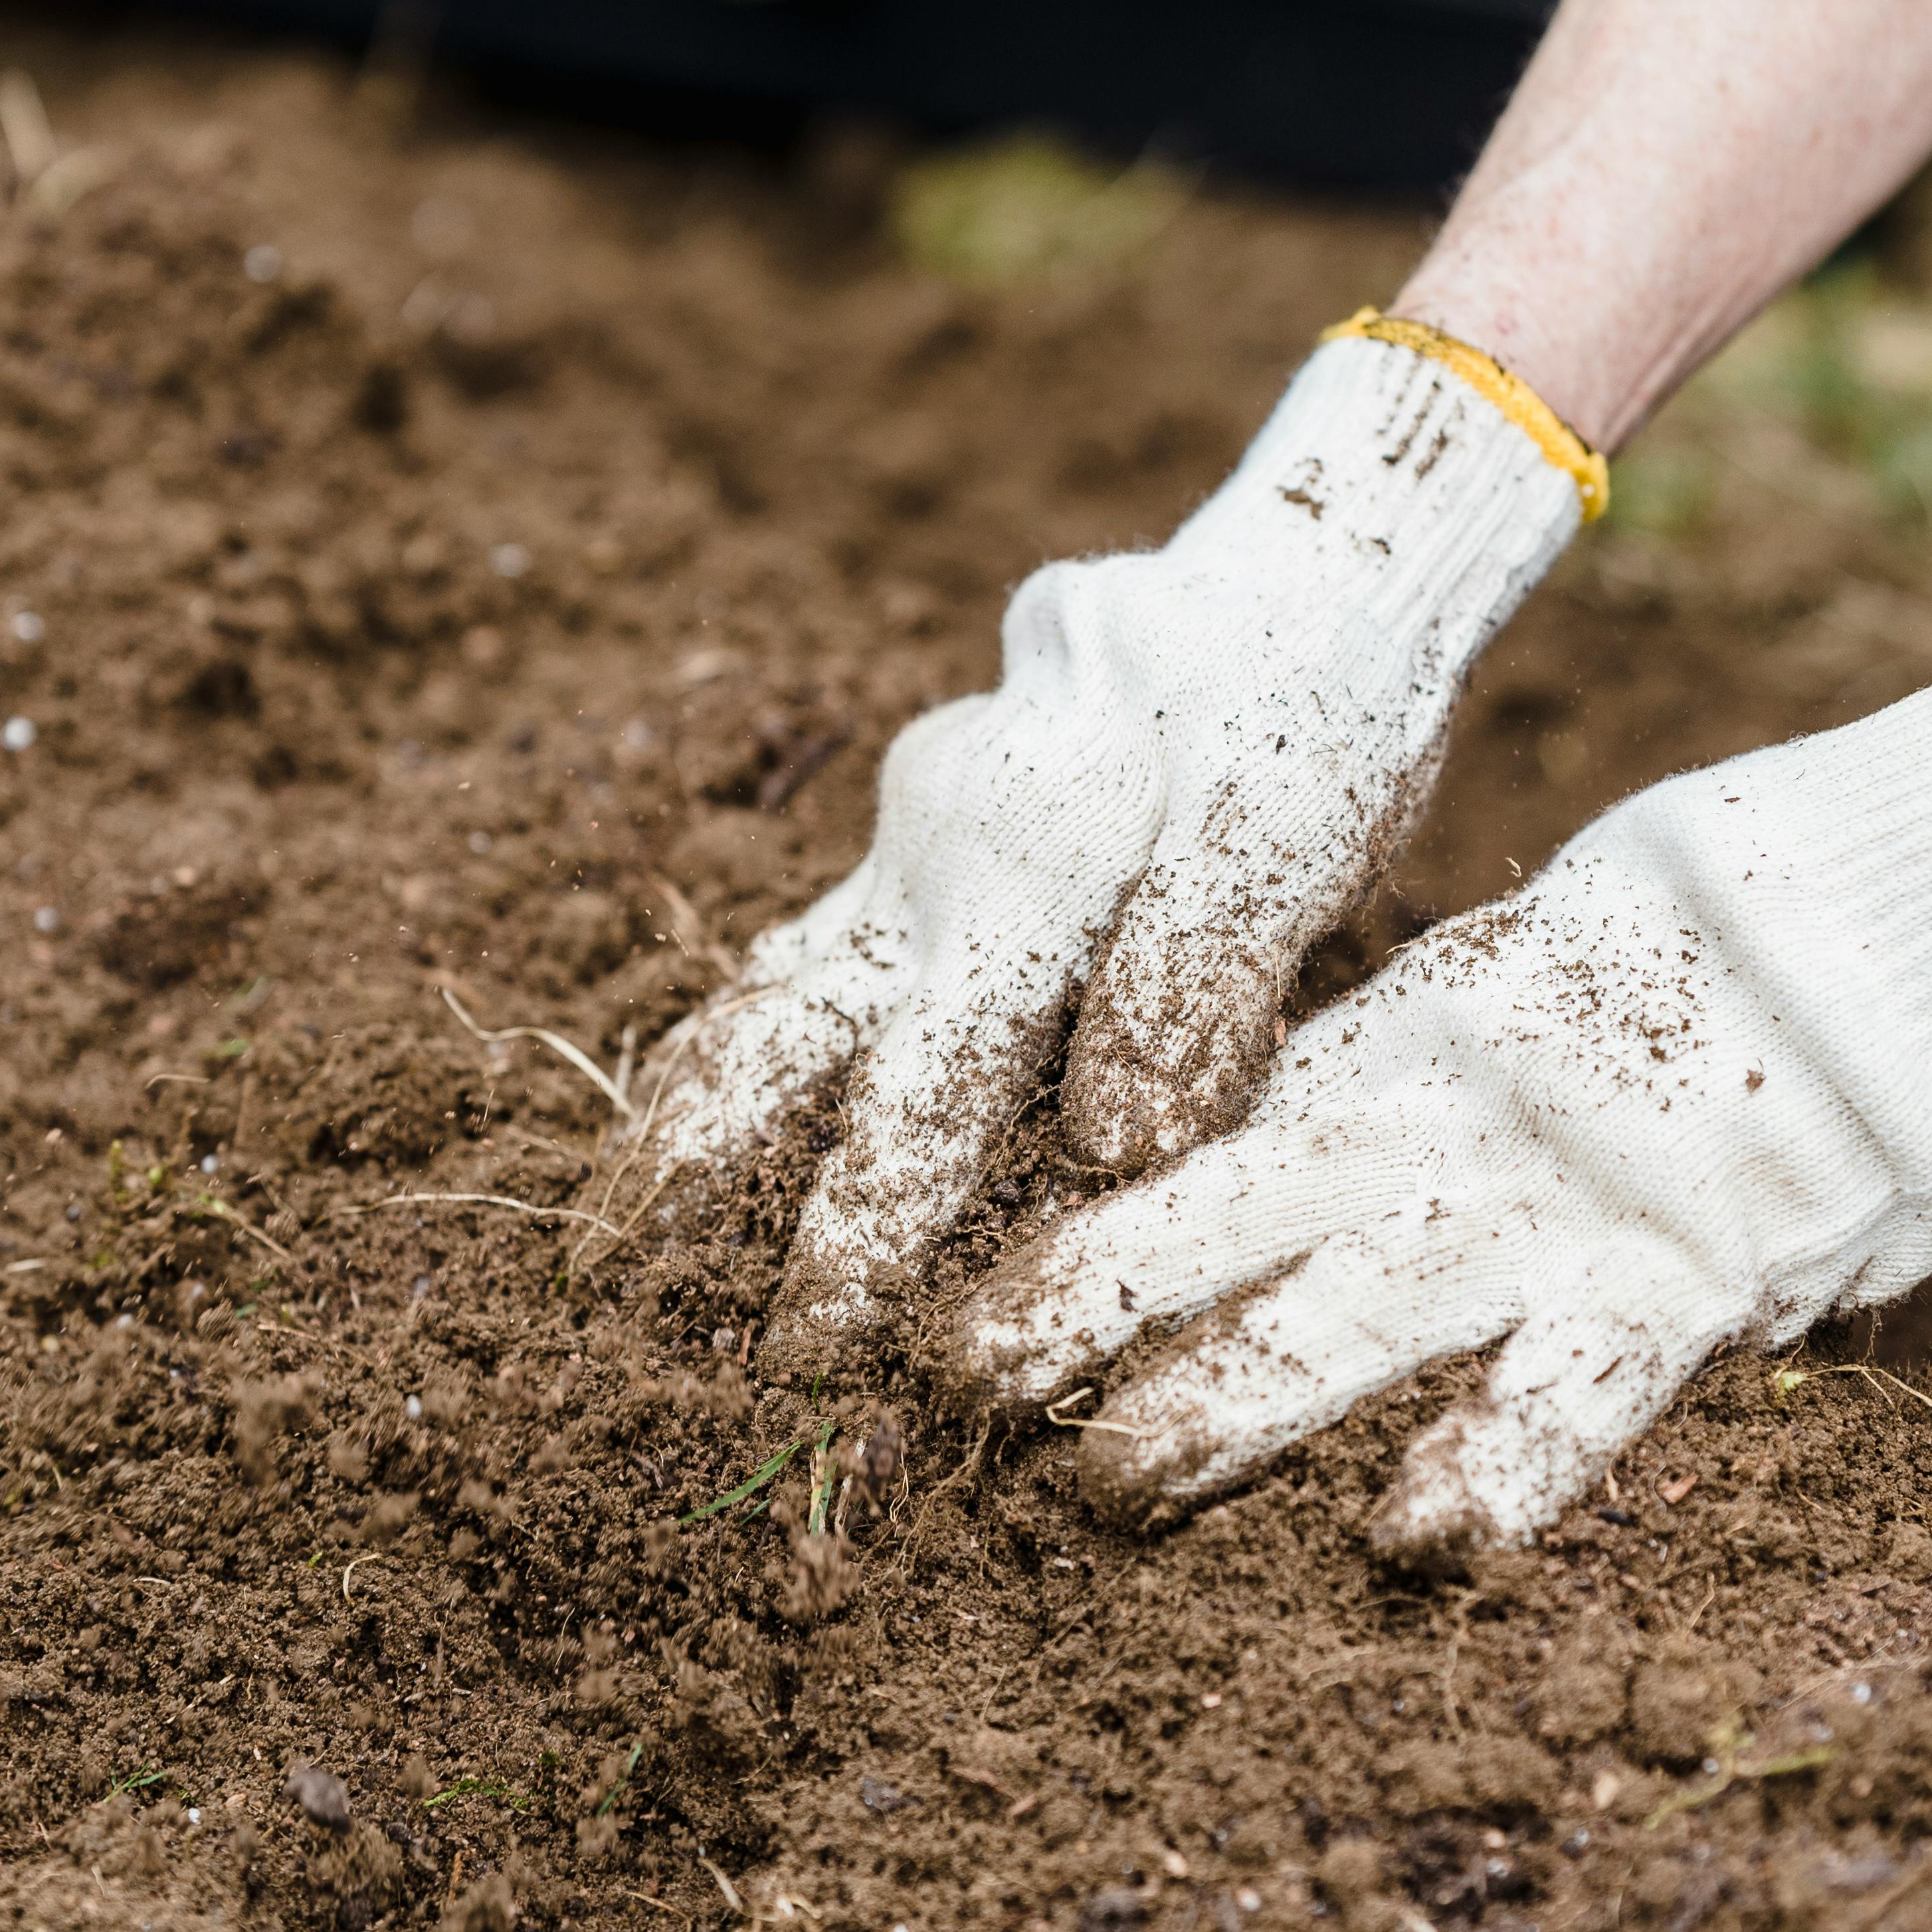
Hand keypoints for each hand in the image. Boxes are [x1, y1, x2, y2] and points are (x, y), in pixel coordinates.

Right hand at [643, 328, 1590, 1361]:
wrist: (1298, 581)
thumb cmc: (1315, 712)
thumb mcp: (1293, 830)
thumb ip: (1198, 979)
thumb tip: (1108, 1149)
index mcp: (1017, 862)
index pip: (919, 1088)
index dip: (864, 1231)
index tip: (818, 1350)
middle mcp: (928, 857)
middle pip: (776, 1042)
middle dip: (702, 1189)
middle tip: (640, 1318)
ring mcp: (909, 850)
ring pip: (765, 1001)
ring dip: (688, 1126)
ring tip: (616, 1252)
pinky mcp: (924, 852)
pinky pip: (809, 965)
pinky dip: (752, 1059)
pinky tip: (703, 1141)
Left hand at [947, 605, 1931, 1563]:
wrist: (1926, 884)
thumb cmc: (1752, 929)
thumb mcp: (1560, 977)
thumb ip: (1478, 1076)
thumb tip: (1394, 1150)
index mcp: (1420, 1051)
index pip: (1217, 1146)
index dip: (1092, 1220)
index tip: (965, 1290)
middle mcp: (1456, 1129)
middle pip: (1231, 1222)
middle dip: (1090, 1308)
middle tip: (947, 1390)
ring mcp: (1563, 1207)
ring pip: (1353, 1310)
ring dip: (1224, 1402)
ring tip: (1101, 1484)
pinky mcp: (1690, 1275)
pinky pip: (1576, 1392)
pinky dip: (1494, 1466)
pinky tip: (1409, 1547)